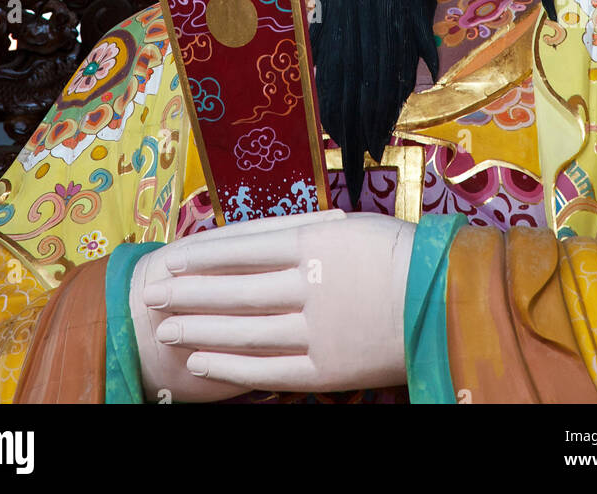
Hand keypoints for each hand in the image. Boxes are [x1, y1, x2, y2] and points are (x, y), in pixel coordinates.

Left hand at [130, 210, 414, 398]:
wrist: (443, 300)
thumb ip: (306, 233)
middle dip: (189, 293)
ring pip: (244, 330)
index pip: (241, 248)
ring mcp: (315, 329)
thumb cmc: (400, 255)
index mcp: (314, 242)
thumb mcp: (351, 227)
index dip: (201, 256)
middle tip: (153, 295)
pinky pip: (267, 370)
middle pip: (235, 289)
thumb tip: (263, 235)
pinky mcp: (324, 369)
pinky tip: (202, 361)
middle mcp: (307, 284)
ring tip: (165, 330)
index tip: (171, 259)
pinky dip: (230, 366)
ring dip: (200, 329)